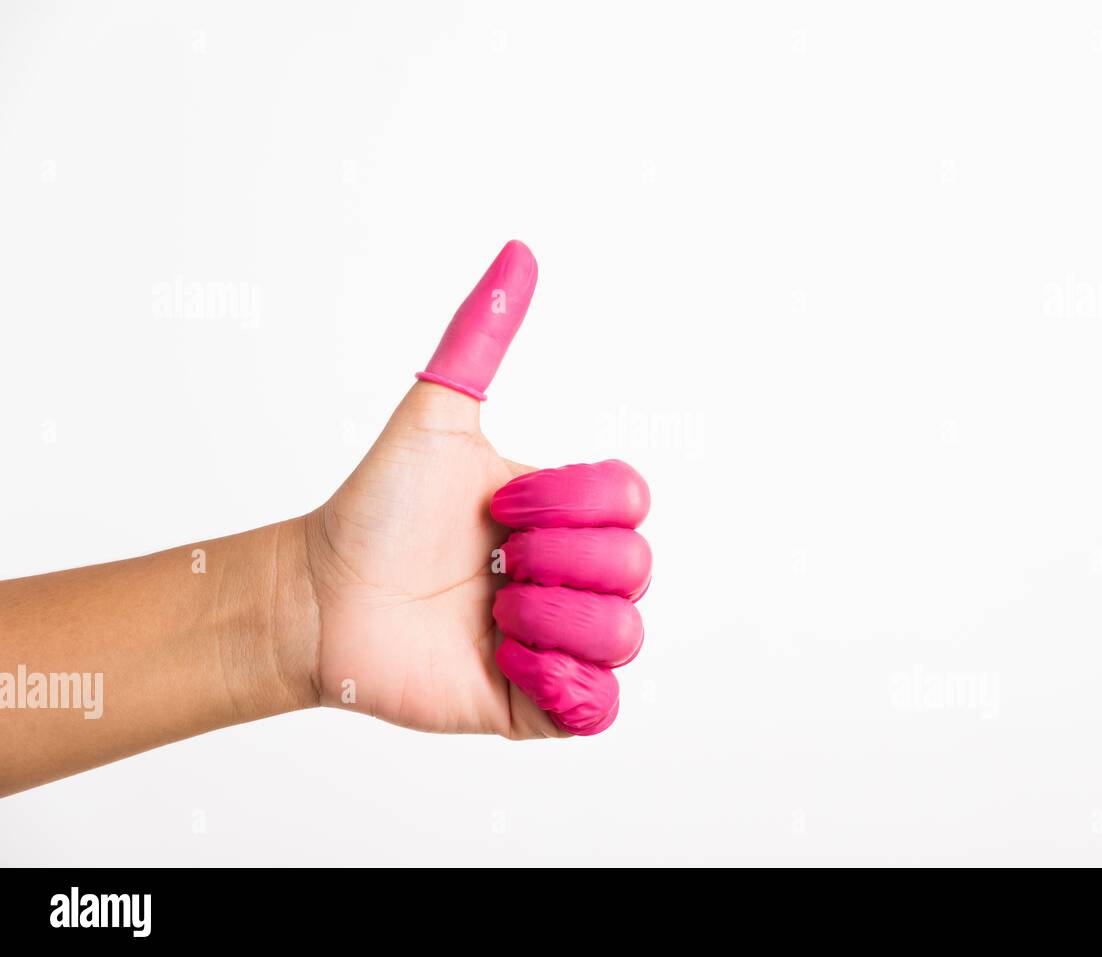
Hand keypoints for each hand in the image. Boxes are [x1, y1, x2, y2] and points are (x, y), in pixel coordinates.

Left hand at [301, 242, 649, 738]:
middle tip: (489, 563)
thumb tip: (521, 250)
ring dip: (549, 620)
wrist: (321, 599)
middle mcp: (576, 575)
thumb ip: (478, 336)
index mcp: (568, 513)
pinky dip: (560, 683)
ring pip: (625, 636)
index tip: (496, 509)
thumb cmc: (375, 509)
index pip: (633, 503)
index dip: (569, 505)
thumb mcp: (434, 418)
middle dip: (554, 561)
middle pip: (637, 569)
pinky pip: (600, 706)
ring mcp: (564, 643)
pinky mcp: (541, 705)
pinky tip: (503, 660)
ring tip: (489, 616)